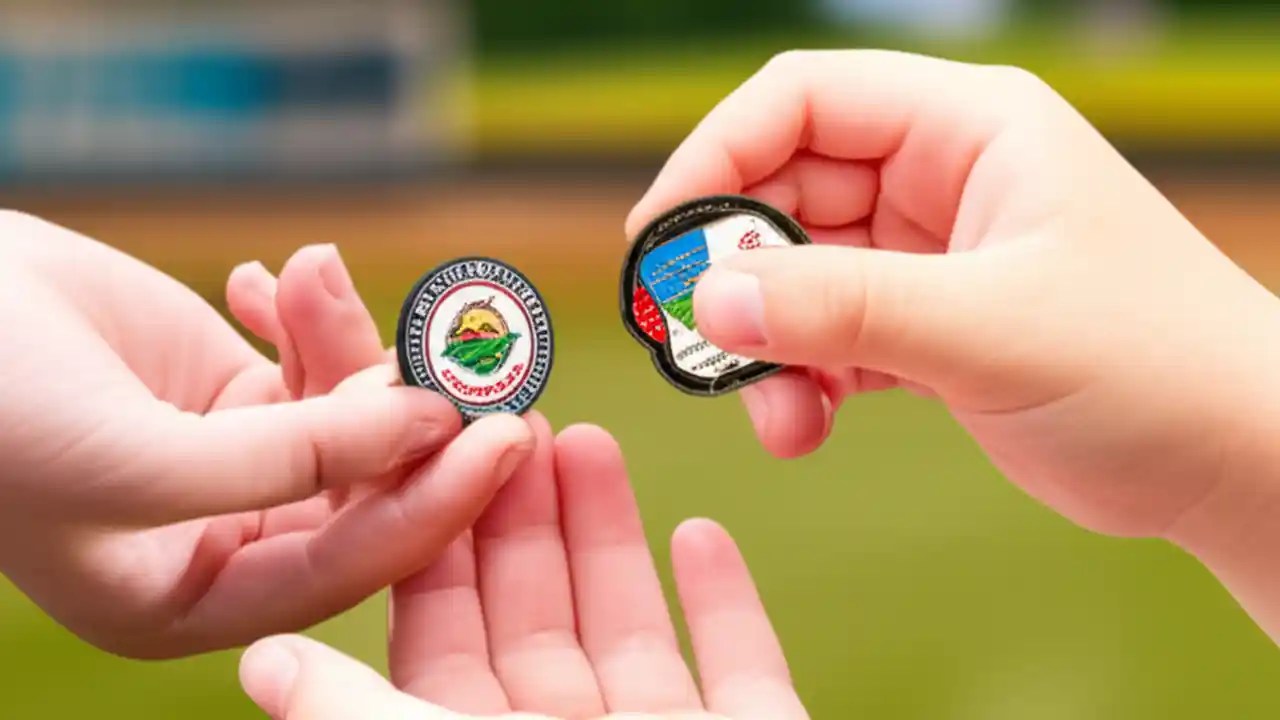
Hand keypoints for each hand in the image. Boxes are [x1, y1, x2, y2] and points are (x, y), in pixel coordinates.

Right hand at [0, 219, 531, 657]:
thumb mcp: (135, 459)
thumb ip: (288, 458)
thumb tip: (428, 424)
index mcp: (201, 602)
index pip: (351, 566)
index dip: (434, 505)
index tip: (507, 435)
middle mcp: (235, 540)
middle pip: (371, 489)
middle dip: (416, 414)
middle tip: (477, 345)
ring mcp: (246, 464)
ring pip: (353, 413)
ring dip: (350, 338)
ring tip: (311, 273)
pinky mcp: (242, 393)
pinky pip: (316, 359)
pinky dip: (310, 314)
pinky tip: (279, 276)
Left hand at [239, 421, 807, 719]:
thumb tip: (259, 667)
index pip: (447, 630)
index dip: (445, 530)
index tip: (443, 445)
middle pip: (534, 611)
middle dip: (524, 511)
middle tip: (521, 414)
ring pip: (627, 625)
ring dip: (609, 535)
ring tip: (591, 441)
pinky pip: (737, 665)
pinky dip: (720, 602)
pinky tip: (700, 533)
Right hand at [626, 51, 1279, 636]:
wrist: (1234, 462)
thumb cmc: (1153, 366)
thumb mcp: (986, 328)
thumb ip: (840, 308)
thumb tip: (706, 296)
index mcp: (966, 128)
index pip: (801, 101)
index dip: (715, 157)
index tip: (656, 237)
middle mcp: (938, 177)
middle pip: (783, 190)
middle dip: (733, 271)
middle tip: (695, 344)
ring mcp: (929, 255)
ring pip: (796, 275)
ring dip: (765, 345)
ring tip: (778, 418)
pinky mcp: (926, 326)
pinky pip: (826, 335)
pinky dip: (800, 379)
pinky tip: (807, 425)